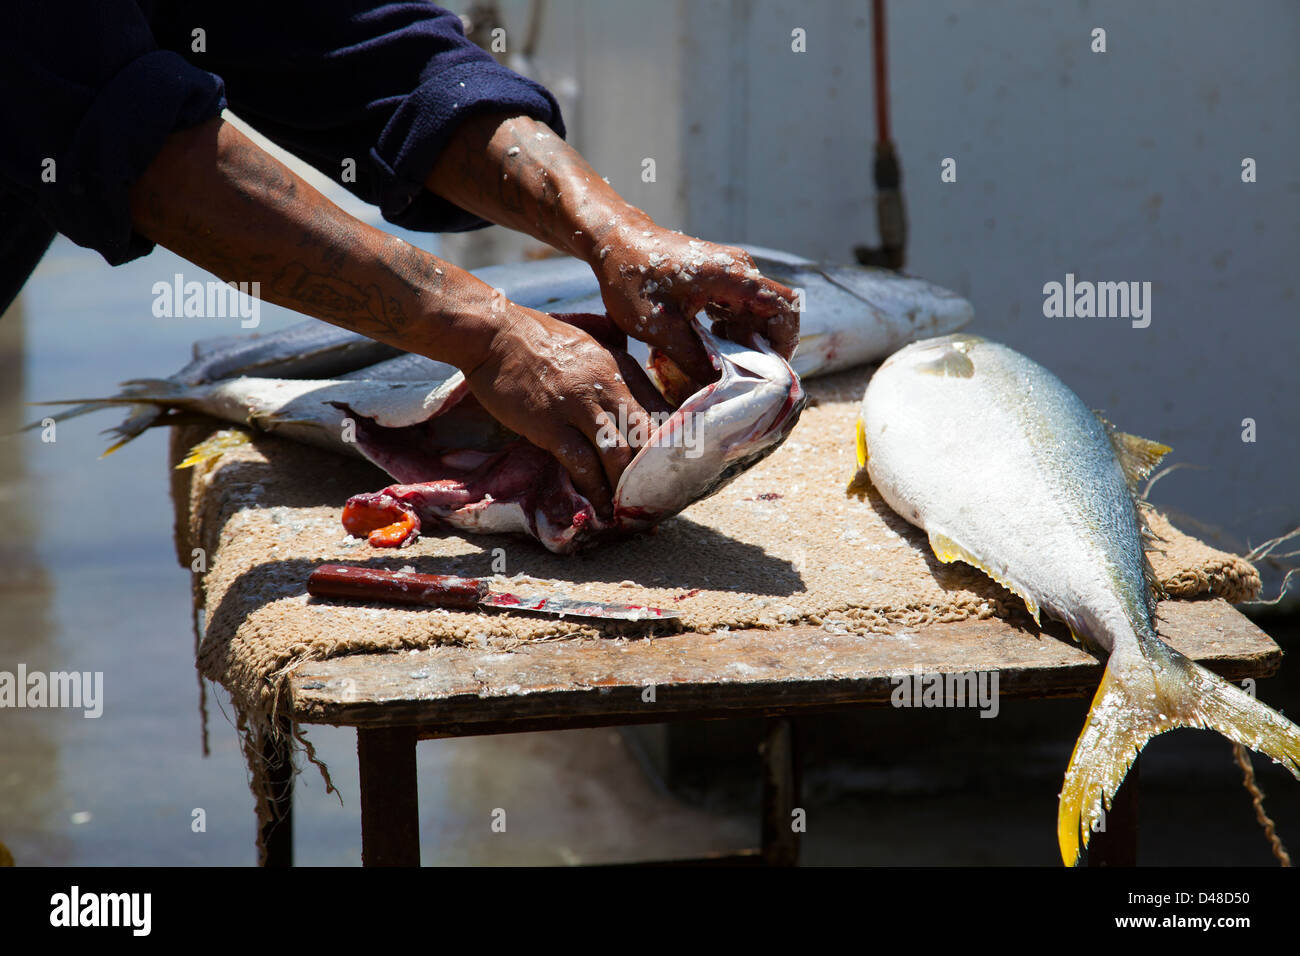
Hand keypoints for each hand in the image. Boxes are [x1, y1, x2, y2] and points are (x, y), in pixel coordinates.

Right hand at [462, 306, 670, 517]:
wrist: (493, 333)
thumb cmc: (536, 339)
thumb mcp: (587, 346)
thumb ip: (610, 371)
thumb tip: (627, 395)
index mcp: (620, 368)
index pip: (660, 411)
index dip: (668, 445)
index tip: (668, 470)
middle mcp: (608, 386)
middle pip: (646, 436)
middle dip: (652, 470)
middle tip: (654, 496)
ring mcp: (580, 406)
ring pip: (618, 454)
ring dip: (624, 486)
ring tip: (627, 508)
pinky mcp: (551, 425)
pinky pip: (582, 464)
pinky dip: (594, 490)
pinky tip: (599, 506)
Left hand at [591, 225, 799, 383]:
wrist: (616, 242)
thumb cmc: (632, 279)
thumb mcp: (659, 327)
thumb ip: (693, 358)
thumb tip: (719, 388)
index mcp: (732, 276)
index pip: (784, 307)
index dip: (785, 341)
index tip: (770, 370)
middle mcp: (739, 270)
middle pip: (772, 314)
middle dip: (762, 348)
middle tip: (742, 378)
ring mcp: (730, 273)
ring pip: (755, 314)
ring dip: (745, 342)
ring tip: (723, 366)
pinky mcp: (719, 279)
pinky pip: (739, 309)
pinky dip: (732, 332)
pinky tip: (711, 347)